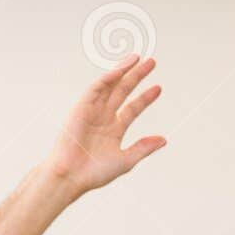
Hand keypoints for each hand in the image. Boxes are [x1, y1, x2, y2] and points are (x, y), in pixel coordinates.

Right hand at [43, 55, 166, 196]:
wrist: (71, 176)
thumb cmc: (93, 173)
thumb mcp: (125, 160)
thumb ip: (143, 148)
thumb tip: (163, 140)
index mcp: (113, 131)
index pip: (132, 109)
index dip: (145, 98)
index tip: (158, 88)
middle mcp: (103, 119)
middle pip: (122, 92)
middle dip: (136, 77)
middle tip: (151, 62)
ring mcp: (92, 112)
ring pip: (110, 86)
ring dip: (123, 71)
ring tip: (137, 58)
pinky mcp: (81, 108)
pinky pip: (96, 89)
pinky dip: (108, 78)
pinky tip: (120, 69)